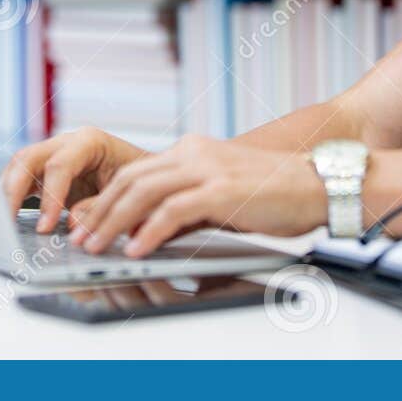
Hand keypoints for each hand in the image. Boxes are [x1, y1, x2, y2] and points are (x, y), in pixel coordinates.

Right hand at [1, 127, 148, 231]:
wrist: (146, 178)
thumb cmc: (142, 183)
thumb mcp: (128, 194)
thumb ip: (100, 207)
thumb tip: (73, 223)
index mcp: (90, 141)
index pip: (59, 164)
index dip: (50, 196)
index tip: (46, 227)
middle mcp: (66, 144)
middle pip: (27, 159)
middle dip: (12, 191)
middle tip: (5, 222)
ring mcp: (53, 156)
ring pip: (17, 168)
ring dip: (5, 194)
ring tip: (0, 224)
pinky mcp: (45, 174)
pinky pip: (20, 181)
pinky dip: (10, 199)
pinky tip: (7, 221)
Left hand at [71, 135, 328, 256]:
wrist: (320, 185)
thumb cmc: (277, 194)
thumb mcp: (221, 195)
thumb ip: (187, 207)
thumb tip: (150, 231)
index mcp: (192, 150)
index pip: (135, 172)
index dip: (106, 199)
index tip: (86, 222)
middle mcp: (195, 153)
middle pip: (131, 179)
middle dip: (100, 211)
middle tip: (80, 237)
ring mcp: (208, 168)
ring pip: (144, 192)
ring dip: (115, 222)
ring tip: (97, 246)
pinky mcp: (222, 189)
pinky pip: (174, 211)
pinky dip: (150, 231)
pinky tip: (136, 250)